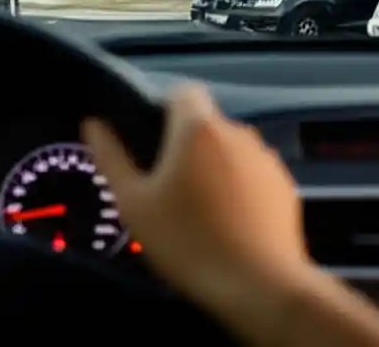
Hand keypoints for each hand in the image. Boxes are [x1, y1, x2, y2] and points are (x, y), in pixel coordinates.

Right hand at [81, 83, 311, 315]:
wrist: (260, 287)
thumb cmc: (188, 241)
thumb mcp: (133, 203)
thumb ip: (110, 157)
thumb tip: (93, 124)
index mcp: (197, 128)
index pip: (182, 91)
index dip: (162, 108)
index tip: (148, 141)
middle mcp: (238, 133)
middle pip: (205, 123)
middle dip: (185, 145)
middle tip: (165, 186)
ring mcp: (267, 160)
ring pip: (230, 150)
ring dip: (213, 167)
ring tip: (197, 210)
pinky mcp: (286, 188)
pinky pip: (252, 175)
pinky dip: (238, 189)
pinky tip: (227, 223)